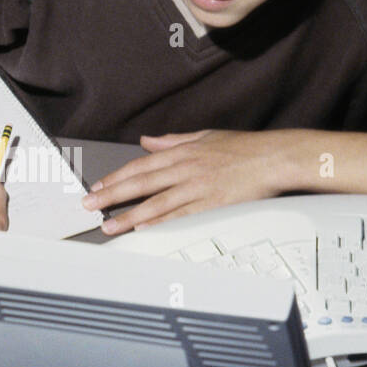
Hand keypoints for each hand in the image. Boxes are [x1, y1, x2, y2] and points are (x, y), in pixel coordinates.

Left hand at [82, 130, 284, 234]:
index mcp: (183, 152)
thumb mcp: (206, 136)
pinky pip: (181, 216)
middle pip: (142, 183)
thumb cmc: (246, 148)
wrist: (275, 157)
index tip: (99, 186)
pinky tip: (143, 230)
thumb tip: (148, 140)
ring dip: (129, 215)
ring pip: (156, 203)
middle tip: (91, 205)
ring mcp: (198, 187)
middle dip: (113, 195)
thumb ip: (174, 140)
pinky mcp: (212, 204)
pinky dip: (161, 224)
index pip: (142, 165)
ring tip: (109, 225)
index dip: (117, 177)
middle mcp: (186, 168)